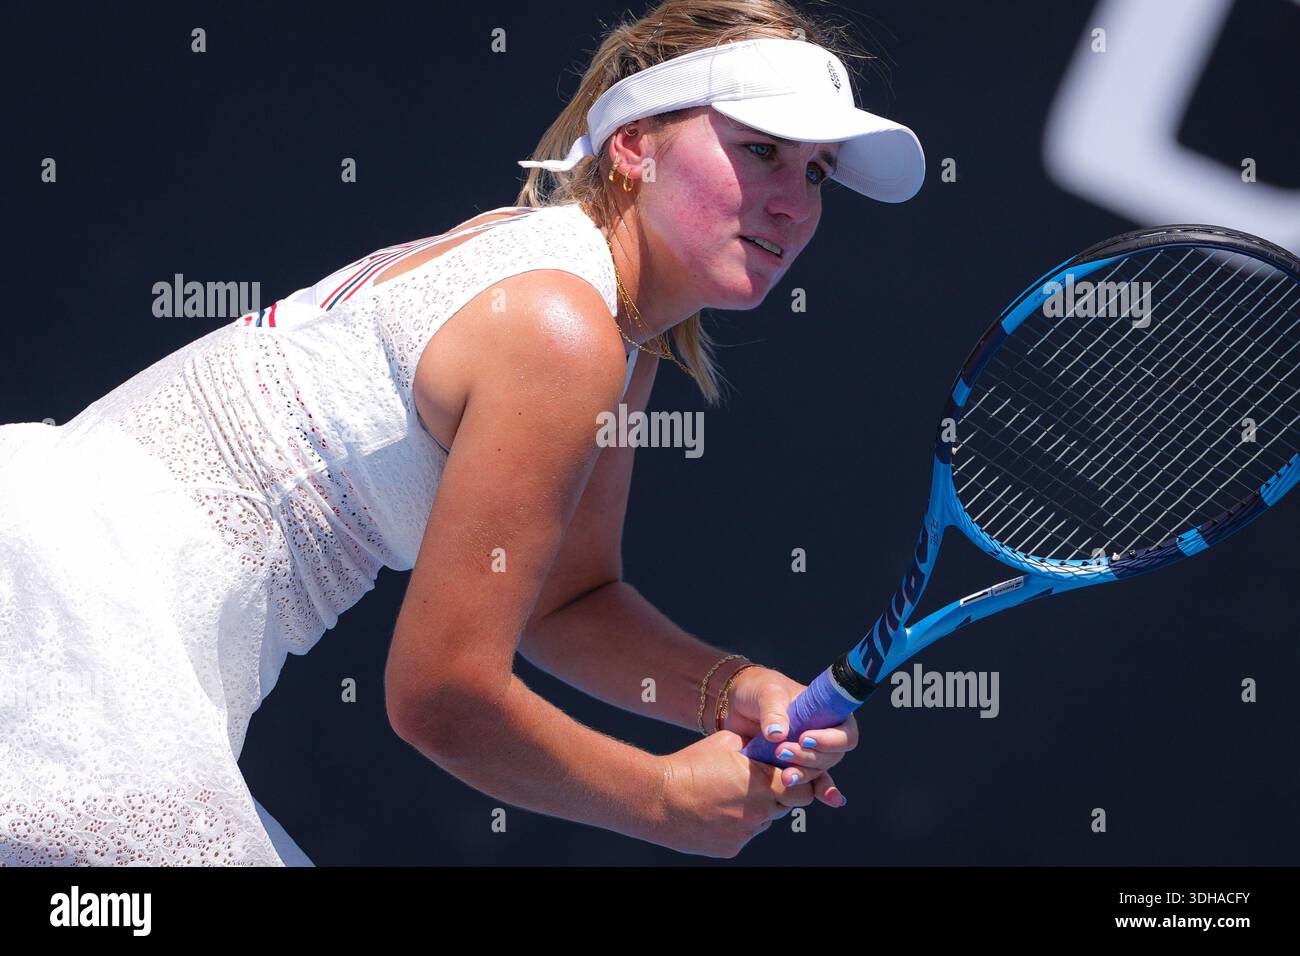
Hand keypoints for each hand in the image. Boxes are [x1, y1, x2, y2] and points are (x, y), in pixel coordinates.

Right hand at [643, 730, 814, 857]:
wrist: (657, 798)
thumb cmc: (690, 766)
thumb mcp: (727, 742)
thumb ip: (754, 747)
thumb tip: (767, 746)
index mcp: (765, 785)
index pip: (805, 790)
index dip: (799, 782)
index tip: (788, 775)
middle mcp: (761, 814)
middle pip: (784, 807)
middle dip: (775, 794)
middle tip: (753, 783)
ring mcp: (746, 834)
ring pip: (763, 822)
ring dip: (754, 810)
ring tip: (726, 795)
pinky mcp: (731, 848)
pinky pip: (743, 835)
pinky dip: (735, 824)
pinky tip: (714, 811)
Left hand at [720, 665, 854, 807]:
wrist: (737, 703)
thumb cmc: (758, 688)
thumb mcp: (767, 692)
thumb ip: (773, 711)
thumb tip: (778, 734)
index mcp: (826, 711)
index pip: (844, 731)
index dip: (830, 740)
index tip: (805, 739)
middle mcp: (823, 733)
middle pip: (832, 756)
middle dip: (809, 758)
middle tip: (782, 752)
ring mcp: (809, 751)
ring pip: (819, 771)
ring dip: (804, 775)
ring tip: (784, 775)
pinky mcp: (793, 764)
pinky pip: (811, 781)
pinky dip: (817, 791)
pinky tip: (826, 800)